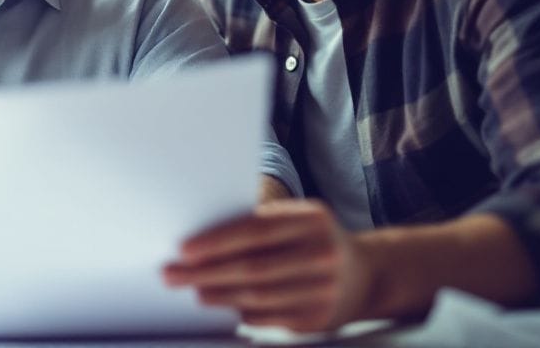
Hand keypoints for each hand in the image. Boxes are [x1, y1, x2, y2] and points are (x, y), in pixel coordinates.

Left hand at [163, 199, 371, 332]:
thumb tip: (202, 239)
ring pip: (260, 295)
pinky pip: (272, 317)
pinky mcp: (321, 318)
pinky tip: (222, 306)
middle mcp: (323, 254)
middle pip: (253, 267)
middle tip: (173, 273)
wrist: (367, 275)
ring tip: (193, 290)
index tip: (184, 249)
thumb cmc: (313, 240)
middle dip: (206, 271)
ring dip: (219, 294)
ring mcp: (325, 289)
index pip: (255, 231)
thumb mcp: (297, 221)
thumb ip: (260, 225)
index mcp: (313, 220)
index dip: (217, 241)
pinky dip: (243, 312)